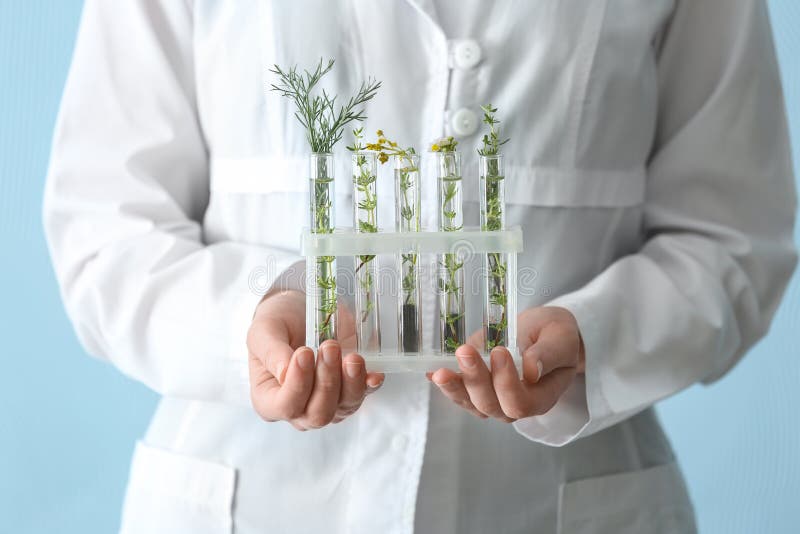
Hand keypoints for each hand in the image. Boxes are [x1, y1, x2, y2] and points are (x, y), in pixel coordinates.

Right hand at [247, 290, 384, 429]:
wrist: (299, 311)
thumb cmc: (277, 324)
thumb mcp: (264, 330)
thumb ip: (271, 351)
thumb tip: (286, 374)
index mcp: (269, 399)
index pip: (285, 406)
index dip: (297, 385)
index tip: (304, 353)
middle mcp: (299, 409)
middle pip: (318, 413)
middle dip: (327, 382)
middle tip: (330, 347)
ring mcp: (328, 403)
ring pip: (344, 407)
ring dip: (351, 382)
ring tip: (352, 356)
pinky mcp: (350, 390)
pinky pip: (363, 395)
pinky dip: (369, 385)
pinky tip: (374, 375)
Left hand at [427, 306, 584, 421]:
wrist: (545, 333)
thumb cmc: (556, 335)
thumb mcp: (561, 337)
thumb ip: (549, 354)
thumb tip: (529, 370)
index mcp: (541, 397)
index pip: (521, 403)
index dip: (507, 383)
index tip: (500, 352)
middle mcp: (515, 405)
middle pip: (491, 406)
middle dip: (475, 380)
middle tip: (466, 352)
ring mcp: (493, 400)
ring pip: (470, 404)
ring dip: (454, 387)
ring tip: (441, 371)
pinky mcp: (475, 389)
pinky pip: (459, 392)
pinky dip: (445, 383)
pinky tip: (432, 371)